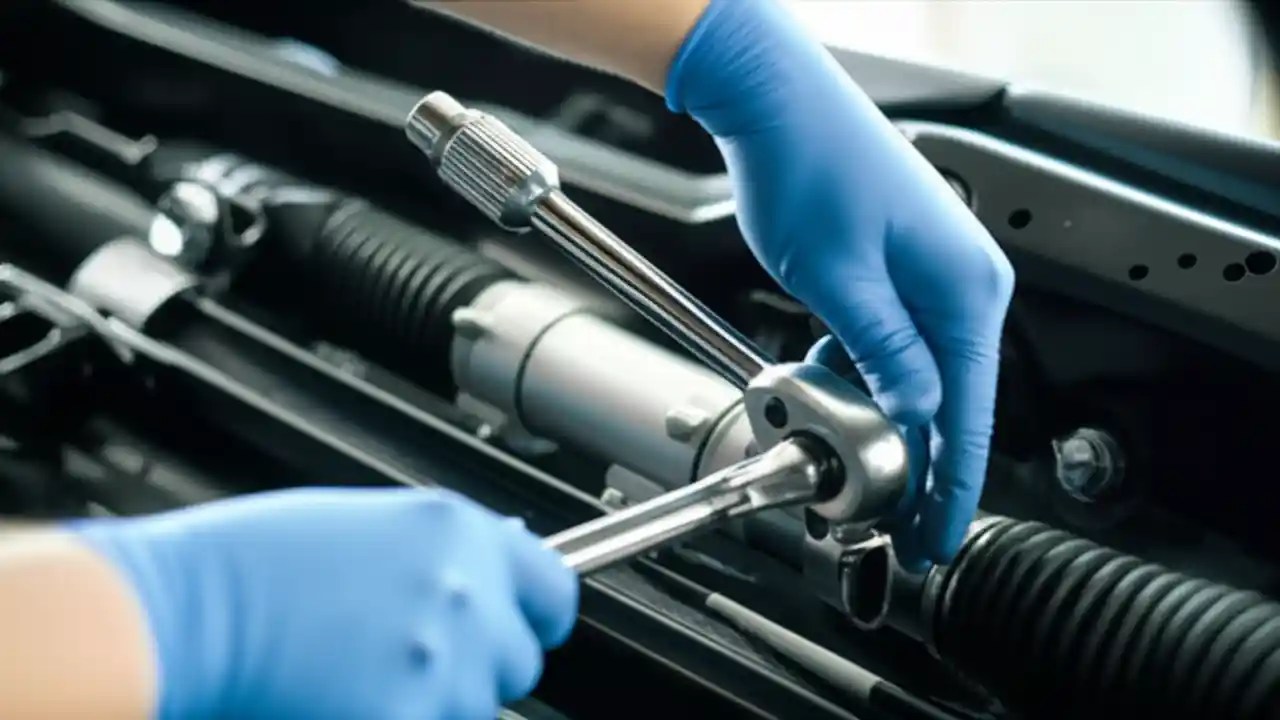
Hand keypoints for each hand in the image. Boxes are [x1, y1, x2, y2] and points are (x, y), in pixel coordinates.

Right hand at [69, 486, 577, 718]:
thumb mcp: (369, 527)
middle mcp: (466, 595)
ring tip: (363, 680)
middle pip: (520, 662)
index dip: (533, 616)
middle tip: (410, 662)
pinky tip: (349, 701)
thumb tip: (481, 580)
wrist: (186, 611)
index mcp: (459, 533)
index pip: (553, 590)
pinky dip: (403, 717)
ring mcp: (442, 663)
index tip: (521, 629)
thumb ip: (441, 557)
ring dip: (436, 704)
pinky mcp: (410, 717)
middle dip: (477, 669)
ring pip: (478, 710)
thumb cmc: (253, 564)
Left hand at [667, 0, 1013, 567]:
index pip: (970, 414)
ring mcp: (935, 273)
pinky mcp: (903, 268)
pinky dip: (868, 373)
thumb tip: (916, 419)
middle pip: (952, 399)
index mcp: (965, 289)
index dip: (952, 487)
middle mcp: (963, 281)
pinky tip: (835, 384)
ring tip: (847, 451)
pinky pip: (897, 342)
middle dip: (920, 461)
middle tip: (895, 519)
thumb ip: (883, 357)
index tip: (934, 537)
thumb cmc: (807, 168)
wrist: (774, 101)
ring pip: (920, 373)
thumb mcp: (839, 281)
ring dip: (885, 415)